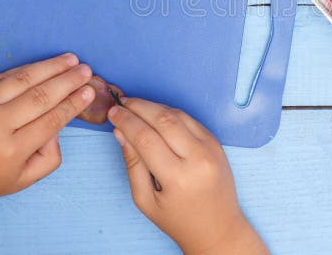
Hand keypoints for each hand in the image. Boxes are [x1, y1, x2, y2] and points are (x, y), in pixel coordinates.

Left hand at [0, 53, 95, 209]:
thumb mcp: (22, 180)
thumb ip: (50, 156)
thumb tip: (60, 124)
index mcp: (12, 150)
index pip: (52, 120)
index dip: (74, 103)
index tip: (89, 92)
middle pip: (42, 96)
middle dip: (68, 81)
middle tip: (86, 70)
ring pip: (24, 79)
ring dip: (51, 67)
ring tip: (71, 59)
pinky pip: (4, 76)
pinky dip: (28, 69)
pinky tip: (44, 64)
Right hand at [108, 99, 267, 254]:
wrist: (218, 227)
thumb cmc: (179, 220)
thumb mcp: (146, 200)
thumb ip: (133, 164)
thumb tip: (121, 132)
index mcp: (178, 178)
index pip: (145, 138)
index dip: (126, 121)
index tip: (113, 113)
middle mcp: (198, 159)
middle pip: (163, 120)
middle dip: (138, 107)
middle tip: (121, 103)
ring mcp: (211, 148)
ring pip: (178, 115)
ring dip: (154, 106)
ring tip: (134, 105)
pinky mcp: (216, 143)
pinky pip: (191, 120)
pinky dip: (171, 113)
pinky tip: (155, 113)